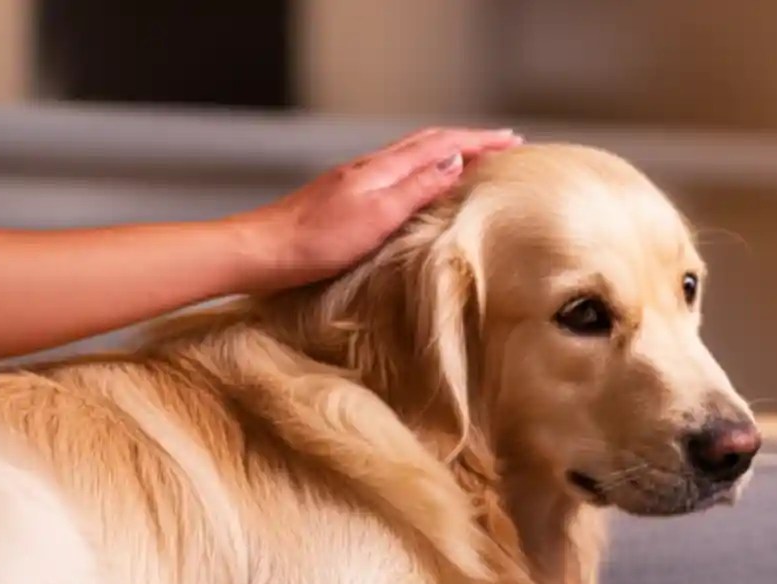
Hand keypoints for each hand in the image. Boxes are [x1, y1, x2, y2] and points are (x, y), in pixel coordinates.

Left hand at [234, 127, 521, 292]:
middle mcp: (372, 167)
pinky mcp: (348, 195)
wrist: (264, 251)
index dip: (479, 141)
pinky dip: (425, 167)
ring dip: (448, 151)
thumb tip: (455, 159)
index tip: (512, 141)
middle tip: (502, 144)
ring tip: (474, 158)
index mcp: (383, 169)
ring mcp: (358, 179)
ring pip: (414, 153)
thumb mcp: (377, 216)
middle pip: (429, 141)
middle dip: (469, 140)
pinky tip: (424, 182)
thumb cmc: (315, 242)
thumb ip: (417, 187)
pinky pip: (399, 170)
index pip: (442, 144)